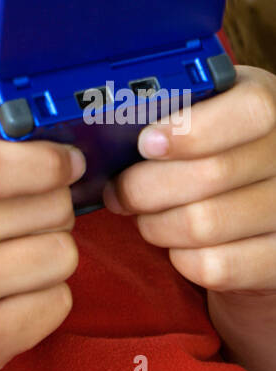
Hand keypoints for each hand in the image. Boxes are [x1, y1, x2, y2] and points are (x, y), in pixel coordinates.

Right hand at [0, 76, 86, 370]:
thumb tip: (2, 104)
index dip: (47, 160)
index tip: (68, 161)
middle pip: (46, 208)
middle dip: (53, 202)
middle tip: (28, 209)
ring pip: (61, 255)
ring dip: (52, 248)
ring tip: (16, 250)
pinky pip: (58, 304)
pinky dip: (47, 294)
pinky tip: (12, 289)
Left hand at [103, 64, 275, 296]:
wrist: (258, 213)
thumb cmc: (215, 152)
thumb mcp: (205, 115)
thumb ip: (173, 110)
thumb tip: (110, 123)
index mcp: (270, 105)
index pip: (250, 109)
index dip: (192, 128)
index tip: (145, 143)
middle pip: (211, 173)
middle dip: (145, 185)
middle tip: (118, 190)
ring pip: (204, 223)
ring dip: (156, 223)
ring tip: (144, 216)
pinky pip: (215, 265)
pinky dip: (180, 257)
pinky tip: (176, 244)